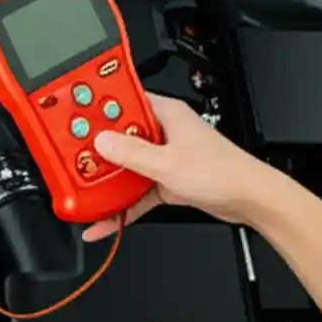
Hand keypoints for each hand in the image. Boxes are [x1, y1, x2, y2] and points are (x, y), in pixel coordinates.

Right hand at [83, 93, 279, 241]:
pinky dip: (120, 205)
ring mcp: (163, 158)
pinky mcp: (164, 180)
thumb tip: (101, 143)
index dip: (99, 108)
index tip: (75, 115)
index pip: (124, 102)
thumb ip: (131, 154)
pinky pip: (134, 190)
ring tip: (82, 190)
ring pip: (124, 166)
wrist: (250, 200)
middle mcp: (163, 133)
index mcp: (166, 114)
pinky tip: (105, 219)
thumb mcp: (167, 163)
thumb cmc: (223, 172)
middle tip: (71, 158)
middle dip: (96, 151)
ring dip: (106, 181)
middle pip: (119, 137)